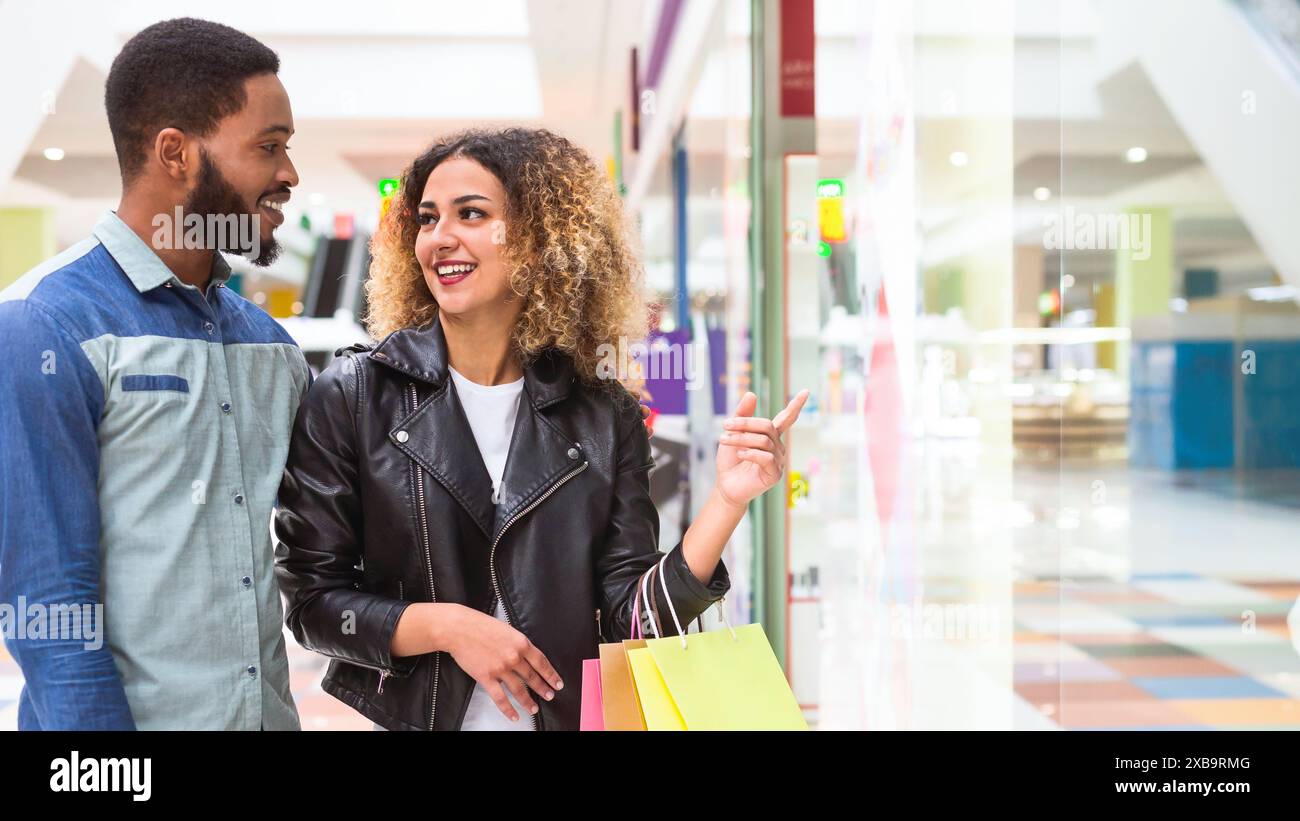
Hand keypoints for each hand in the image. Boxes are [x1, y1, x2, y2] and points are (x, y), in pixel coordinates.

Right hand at [443, 605, 563, 721]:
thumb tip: (526, 655)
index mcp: (521, 643)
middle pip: (532, 677)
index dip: (551, 675)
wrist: (459, 629)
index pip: (541, 662)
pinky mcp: (487, 678)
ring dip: (528, 701)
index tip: (557, 683)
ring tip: (534, 708)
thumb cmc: (480, 625)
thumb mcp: (507, 629)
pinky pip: (500, 698)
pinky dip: (508, 710)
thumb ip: (518, 643)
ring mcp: (500, 669)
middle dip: (543, 689)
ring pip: (519, 690)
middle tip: (549, 696)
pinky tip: (514, 716)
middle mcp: (514, 657)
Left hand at [713, 390, 809, 509]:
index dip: (795, 405)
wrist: (725, 485)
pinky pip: (765, 457)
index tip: (806, 391)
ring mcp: (778, 461)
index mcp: (771, 436)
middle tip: (725, 425)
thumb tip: (752, 394)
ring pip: (764, 441)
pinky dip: (749, 453)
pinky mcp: (774, 474)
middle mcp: (778, 447)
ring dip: (741, 438)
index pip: (786, 418)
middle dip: (745, 423)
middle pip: (767, 426)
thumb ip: (742, 415)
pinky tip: (739, 455)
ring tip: (724, 440)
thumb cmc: (730, 461)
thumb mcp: (733, 434)